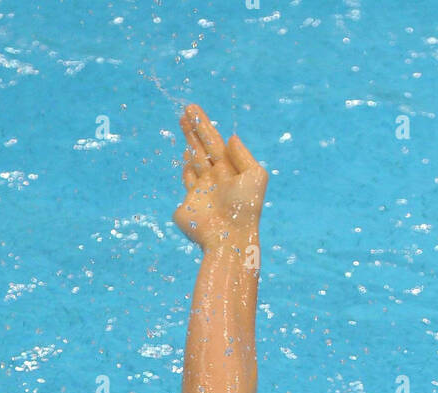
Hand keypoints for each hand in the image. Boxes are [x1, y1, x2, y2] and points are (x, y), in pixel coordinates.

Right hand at [173, 104, 267, 257]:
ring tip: (183, 123)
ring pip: (195, 161)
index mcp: (231, 171)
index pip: (215, 142)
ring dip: (190, 142)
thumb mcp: (254, 176)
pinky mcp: (189, 204)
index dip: (204, 125)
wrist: (228, 238)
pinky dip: (186, 169)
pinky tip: (186, 158)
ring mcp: (202, 191)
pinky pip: (188, 182)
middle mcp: (217, 179)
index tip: (192, 108)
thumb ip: (244, 156)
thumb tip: (230, 138)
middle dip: (194, 128)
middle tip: (185, 109)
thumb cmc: (245, 208)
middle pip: (204, 148)